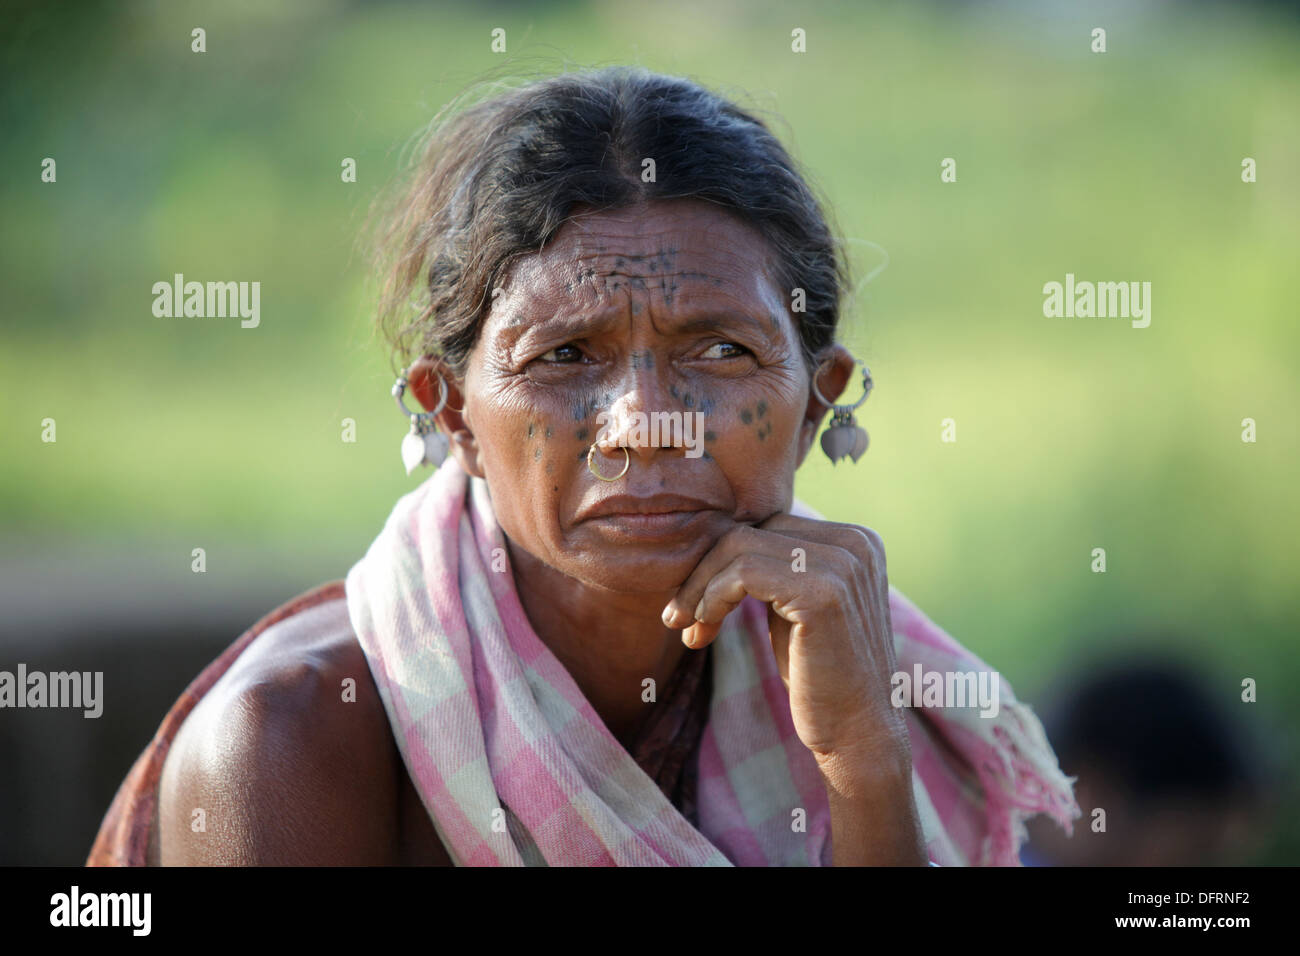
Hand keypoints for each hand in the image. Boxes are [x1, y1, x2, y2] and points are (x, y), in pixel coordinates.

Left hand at [661, 514, 906, 768]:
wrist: (859, 736)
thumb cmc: (820, 678)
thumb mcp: (795, 609)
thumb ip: (773, 570)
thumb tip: (716, 542)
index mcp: (854, 541)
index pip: (766, 526)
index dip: (721, 563)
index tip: (695, 607)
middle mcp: (855, 543)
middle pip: (750, 530)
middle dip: (704, 573)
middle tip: (679, 618)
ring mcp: (843, 564)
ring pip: (739, 546)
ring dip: (700, 588)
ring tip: (687, 628)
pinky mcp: (823, 592)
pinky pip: (743, 572)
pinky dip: (711, 598)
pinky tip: (702, 630)